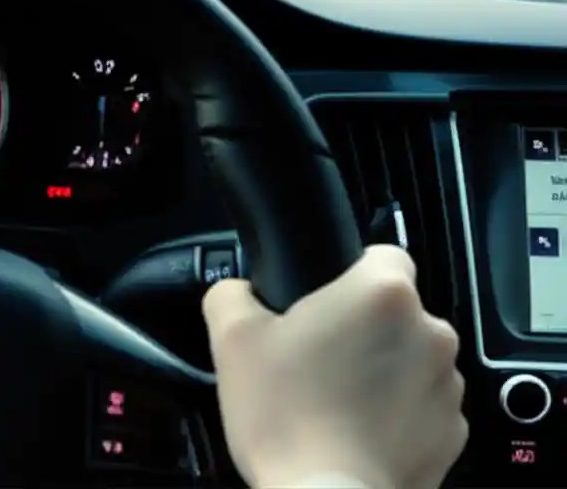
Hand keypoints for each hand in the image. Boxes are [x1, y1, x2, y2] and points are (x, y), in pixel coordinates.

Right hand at [203, 245, 465, 488]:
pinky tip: (355, 431)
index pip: (381, 251)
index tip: (321, 303)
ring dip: (380, 371)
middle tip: (312, 359)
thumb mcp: (231, 340)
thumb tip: (238, 291)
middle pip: (393, 311)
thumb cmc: (284, 416)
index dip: (346, 273)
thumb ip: (231, 294)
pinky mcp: (454, 432)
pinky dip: (395, 414)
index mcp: (382, 292)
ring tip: (331, 401)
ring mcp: (448, 385)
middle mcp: (430, 331)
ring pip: (409, 359)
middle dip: (359, 328)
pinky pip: (420, 406)